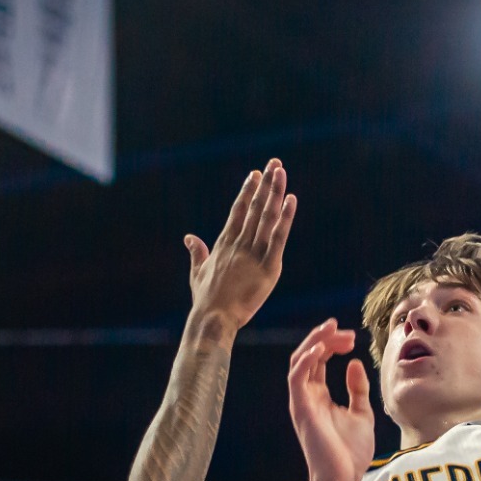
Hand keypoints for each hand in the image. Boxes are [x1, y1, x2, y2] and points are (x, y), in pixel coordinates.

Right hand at [185, 159, 297, 330]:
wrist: (214, 318)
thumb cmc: (205, 299)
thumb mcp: (197, 272)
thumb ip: (197, 253)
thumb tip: (189, 237)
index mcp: (224, 243)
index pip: (238, 210)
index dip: (247, 191)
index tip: (255, 174)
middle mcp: (239, 243)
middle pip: (254, 207)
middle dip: (265, 184)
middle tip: (274, 163)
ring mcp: (253, 253)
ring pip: (266, 216)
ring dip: (275, 192)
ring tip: (281, 172)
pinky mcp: (268, 266)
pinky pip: (279, 237)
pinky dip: (286, 218)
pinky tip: (291, 199)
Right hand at [287, 320, 374, 480]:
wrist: (344, 479)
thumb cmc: (351, 452)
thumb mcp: (362, 413)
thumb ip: (357, 389)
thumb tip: (354, 363)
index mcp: (319, 396)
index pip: (318, 360)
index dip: (332, 343)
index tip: (352, 336)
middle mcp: (307, 396)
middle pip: (307, 355)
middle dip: (324, 338)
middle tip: (346, 331)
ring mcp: (302, 402)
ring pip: (298, 361)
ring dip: (314, 342)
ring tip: (332, 329)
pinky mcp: (301, 409)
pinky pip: (296, 378)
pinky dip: (305, 360)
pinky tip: (319, 349)